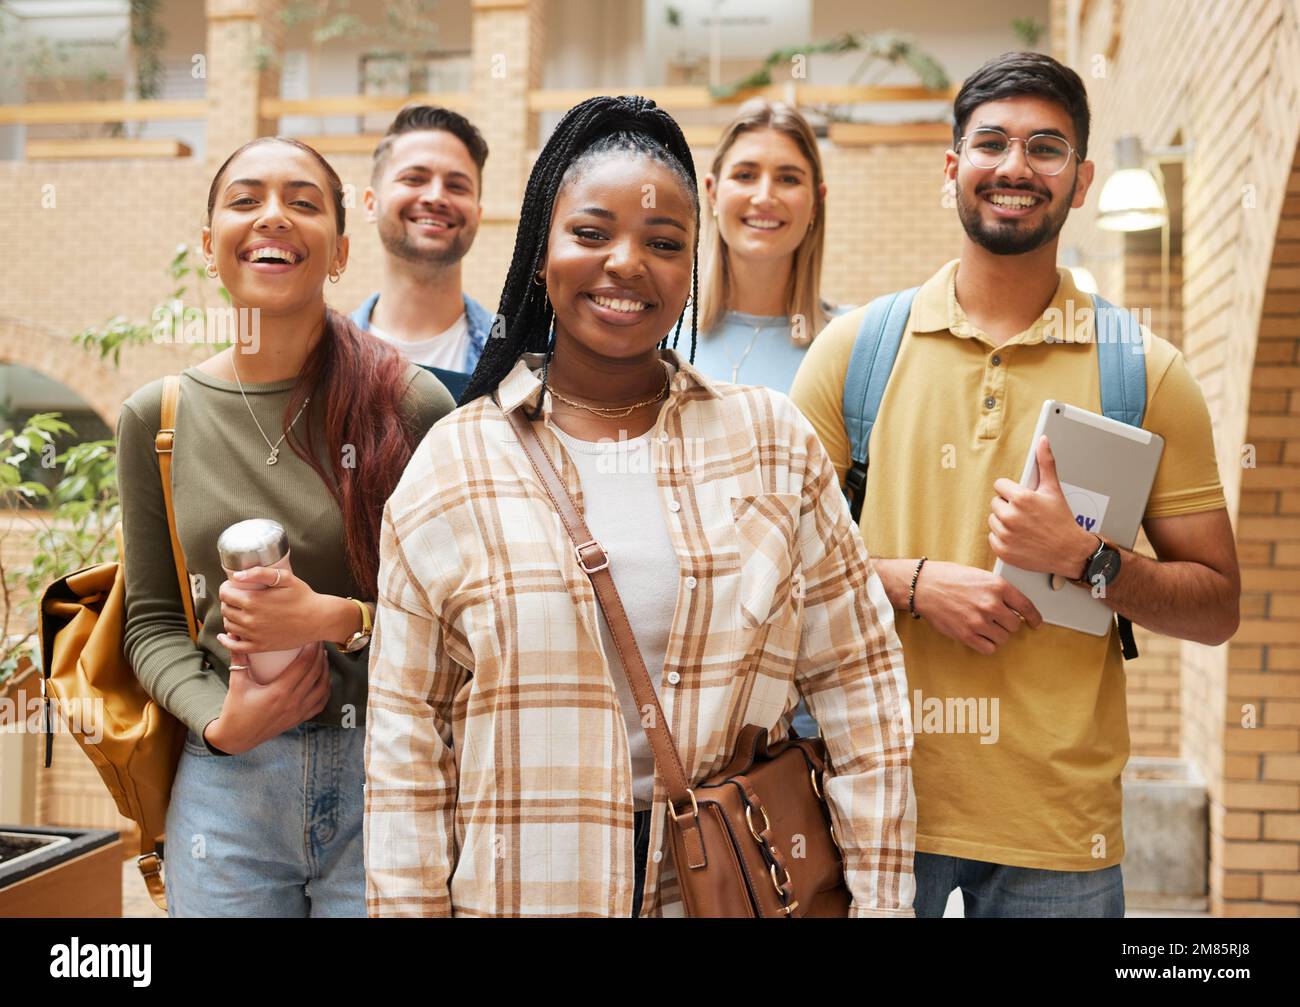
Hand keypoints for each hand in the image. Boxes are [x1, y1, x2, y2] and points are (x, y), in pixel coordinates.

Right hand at [203, 642, 329, 754]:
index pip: (304, 665)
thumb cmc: (235, 710)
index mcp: (279, 692)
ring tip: (323, 657)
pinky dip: (325, 689)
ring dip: (325, 670)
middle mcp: (293, 702)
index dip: (312, 648)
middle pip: (316, 673)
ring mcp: (298, 712)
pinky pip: (320, 703)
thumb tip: (235, 636)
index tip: (313, 636)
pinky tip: (323, 679)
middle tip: (320, 641)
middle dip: (320, 654)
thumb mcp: (237, 683)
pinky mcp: (299, 719)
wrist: (236, 738)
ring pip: (322, 688)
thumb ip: (239, 658)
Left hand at [217, 566, 329, 653]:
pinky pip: (236, 647)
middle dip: (228, 601)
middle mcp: (250, 619)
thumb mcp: (285, 578)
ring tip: (238, 611)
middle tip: (237, 597)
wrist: (318, 620)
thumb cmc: (303, 597)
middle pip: (225, 609)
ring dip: (229, 617)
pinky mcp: (260, 646)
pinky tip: (225, 636)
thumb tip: (237, 576)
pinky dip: (227, 641)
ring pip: (229, 625)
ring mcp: (254, 635)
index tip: (232, 586)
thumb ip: (260, 573)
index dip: (226, 588)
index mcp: (253, 601)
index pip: (225, 594)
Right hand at [911, 560, 1042, 655]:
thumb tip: (1014, 608)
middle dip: (1008, 624)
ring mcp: (979, 621)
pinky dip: (987, 644)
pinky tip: (979, 635)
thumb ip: (998, 590)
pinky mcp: (966, 635)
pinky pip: (989, 648)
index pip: (1026, 606)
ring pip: (1003, 638)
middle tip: (997, 620)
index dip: (1034, 617)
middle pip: (1014, 625)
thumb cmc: (950, 578)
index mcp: (997, 586)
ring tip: (985, 626)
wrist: (923, 586)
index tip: (1036, 623)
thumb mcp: (980, 576)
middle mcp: (991, 604)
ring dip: (997, 634)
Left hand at [989, 436, 1096, 578]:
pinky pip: (993, 538)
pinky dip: (1003, 538)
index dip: (1011, 490)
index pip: (1000, 485)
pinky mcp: (1002, 550)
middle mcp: (1010, 516)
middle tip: (1025, 513)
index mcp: (1021, 498)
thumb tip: (1042, 441)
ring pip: (993, 520)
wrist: (1069, 551)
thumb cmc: (1062, 520)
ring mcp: (1006, 535)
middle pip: (995, 503)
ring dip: (1004, 521)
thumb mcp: (1053, 489)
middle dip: (1008, 506)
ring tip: (1023, 525)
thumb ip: (1046, 462)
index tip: (1021, 498)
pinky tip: (1018, 537)